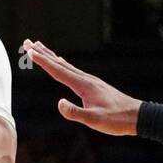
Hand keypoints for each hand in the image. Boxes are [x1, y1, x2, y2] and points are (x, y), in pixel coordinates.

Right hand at [22, 38, 140, 135]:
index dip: (42, 61)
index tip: (29, 51)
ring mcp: (89, 80)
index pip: (58, 71)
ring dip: (50, 56)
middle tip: (27, 43)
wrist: (135, 116)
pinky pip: (72, 70)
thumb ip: (75, 113)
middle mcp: (85, 79)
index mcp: (83, 85)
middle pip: (59, 63)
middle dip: (42, 53)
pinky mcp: (92, 85)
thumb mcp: (95, 120)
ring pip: (65, 65)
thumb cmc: (116, 120)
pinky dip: (61, 63)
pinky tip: (61, 62)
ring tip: (39, 48)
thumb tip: (59, 103)